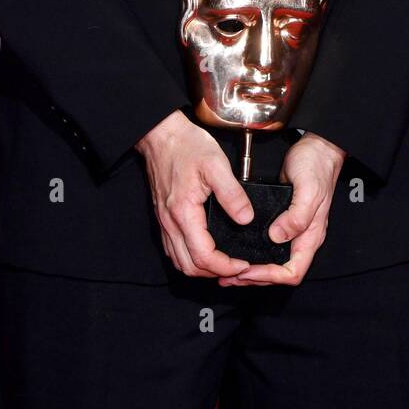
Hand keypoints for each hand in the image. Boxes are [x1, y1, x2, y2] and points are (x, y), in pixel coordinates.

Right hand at [135, 110, 254, 278]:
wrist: (161, 135)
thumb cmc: (187, 146)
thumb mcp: (216, 164)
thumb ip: (232, 194)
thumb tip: (246, 219)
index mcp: (184, 212)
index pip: (203, 256)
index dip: (225, 267)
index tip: (244, 264)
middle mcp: (170, 222)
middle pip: (189, 267)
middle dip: (215, 273)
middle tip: (237, 267)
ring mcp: (165, 222)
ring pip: (180, 262)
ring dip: (202, 269)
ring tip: (224, 263)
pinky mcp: (164, 217)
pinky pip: (174, 249)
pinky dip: (190, 258)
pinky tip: (206, 251)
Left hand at [217, 131, 345, 286]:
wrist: (317, 147)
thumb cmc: (316, 166)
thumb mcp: (309, 188)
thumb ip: (297, 216)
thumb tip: (277, 236)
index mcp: (311, 236)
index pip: (293, 271)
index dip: (270, 276)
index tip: (248, 271)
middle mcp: (302, 237)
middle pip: (279, 271)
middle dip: (255, 278)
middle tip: (229, 277)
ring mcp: (291, 229)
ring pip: (272, 261)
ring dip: (251, 270)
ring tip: (228, 272)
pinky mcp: (281, 220)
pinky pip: (267, 245)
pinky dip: (252, 253)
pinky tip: (238, 250)